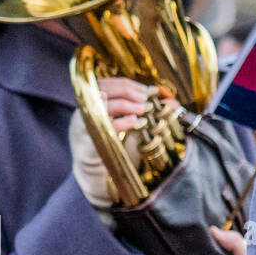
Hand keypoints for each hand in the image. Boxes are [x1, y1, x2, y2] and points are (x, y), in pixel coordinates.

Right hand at [70, 78, 148, 215]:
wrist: (96, 171)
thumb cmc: (113, 142)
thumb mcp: (129, 123)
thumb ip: (145, 111)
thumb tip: (171, 101)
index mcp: (92, 101)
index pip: (107, 83)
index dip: (129, 84)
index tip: (149, 90)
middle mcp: (85, 110)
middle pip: (101, 90)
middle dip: (127, 92)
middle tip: (147, 98)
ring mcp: (84, 126)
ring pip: (101, 105)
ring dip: (125, 104)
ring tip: (144, 109)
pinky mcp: (88, 143)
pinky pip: (101, 128)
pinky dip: (121, 122)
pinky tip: (136, 122)